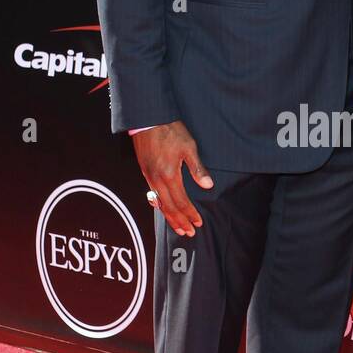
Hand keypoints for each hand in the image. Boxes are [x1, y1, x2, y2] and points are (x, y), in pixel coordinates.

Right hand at [133, 120, 213, 237]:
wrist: (147, 119)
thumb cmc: (169, 130)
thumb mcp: (189, 147)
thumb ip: (197, 169)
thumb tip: (207, 185)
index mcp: (170, 176)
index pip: (182, 202)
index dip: (190, 214)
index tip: (198, 223)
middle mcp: (157, 180)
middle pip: (169, 207)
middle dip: (179, 222)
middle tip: (188, 232)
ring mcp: (149, 177)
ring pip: (160, 203)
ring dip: (169, 217)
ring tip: (177, 227)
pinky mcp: (145, 171)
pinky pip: (153, 195)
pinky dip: (160, 205)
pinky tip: (164, 208)